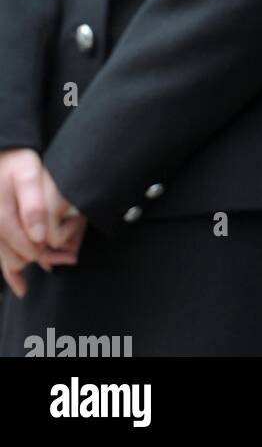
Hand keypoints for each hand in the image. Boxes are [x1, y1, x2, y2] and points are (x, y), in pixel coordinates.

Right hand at [0, 150, 84, 296]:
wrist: (0, 158)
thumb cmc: (17, 164)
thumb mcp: (29, 174)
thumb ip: (33, 205)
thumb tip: (38, 237)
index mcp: (2, 215)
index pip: (29, 245)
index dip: (50, 249)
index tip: (70, 247)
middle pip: (20, 256)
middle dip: (45, 256)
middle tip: (70, 254)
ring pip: (10, 261)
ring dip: (33, 261)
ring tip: (59, 256)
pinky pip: (1, 259)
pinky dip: (11, 274)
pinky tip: (22, 288)